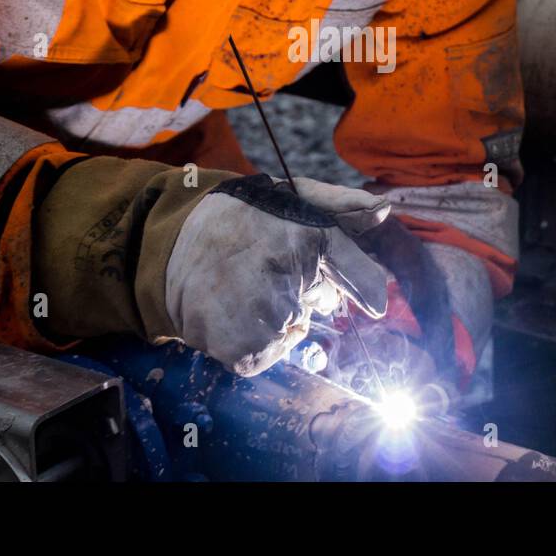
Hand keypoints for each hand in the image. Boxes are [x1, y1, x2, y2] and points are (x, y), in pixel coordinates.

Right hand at [165, 175, 390, 375]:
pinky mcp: (242, 349)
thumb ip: (340, 205)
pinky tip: (233, 312)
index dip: (366, 283)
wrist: (171, 243)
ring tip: (244, 288)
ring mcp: (261, 315)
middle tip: (267, 268)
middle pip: (321, 301)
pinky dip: (254, 342)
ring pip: (293, 328)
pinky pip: (266, 356)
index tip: (374, 301)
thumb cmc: (241, 219)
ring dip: (277, 316)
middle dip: (304, 289)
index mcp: (302, 232)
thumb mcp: (292, 199)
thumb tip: (384, 207)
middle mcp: (284, 274)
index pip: (353, 266)